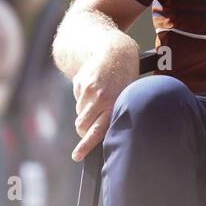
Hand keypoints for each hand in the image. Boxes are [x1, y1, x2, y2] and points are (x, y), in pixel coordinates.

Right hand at [70, 36, 138, 161]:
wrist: (114, 49)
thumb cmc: (126, 76)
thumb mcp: (127, 95)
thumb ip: (115, 113)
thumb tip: (103, 133)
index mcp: (115, 103)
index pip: (97, 131)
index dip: (86, 145)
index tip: (77, 156)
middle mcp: (100, 98)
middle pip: (83, 126)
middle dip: (84, 133)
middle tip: (87, 134)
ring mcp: (87, 90)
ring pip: (80, 115)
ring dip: (85, 116)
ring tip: (99, 104)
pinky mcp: (79, 83)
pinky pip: (78, 101)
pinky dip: (84, 100)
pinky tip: (95, 90)